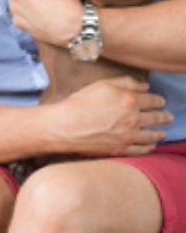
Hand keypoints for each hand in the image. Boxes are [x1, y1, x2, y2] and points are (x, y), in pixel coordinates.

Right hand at [50, 77, 170, 156]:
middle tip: (168, 117)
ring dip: (160, 133)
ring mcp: (128, 136)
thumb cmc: (80, 103)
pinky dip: (149, 147)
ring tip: (163, 132)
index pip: (154, 101)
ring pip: (152, 135)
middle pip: (156, 118)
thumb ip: (126, 82)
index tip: (160, 102)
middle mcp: (133, 119)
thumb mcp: (102, 85)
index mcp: (130, 100)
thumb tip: (145, 86)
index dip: (159, 101)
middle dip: (164, 116)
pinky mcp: (120, 149)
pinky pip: (141, 150)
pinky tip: (151, 145)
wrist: (64, 126)